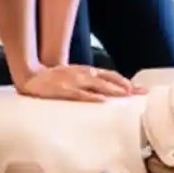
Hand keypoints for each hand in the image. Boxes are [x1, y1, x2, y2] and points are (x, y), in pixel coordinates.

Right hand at [17, 64, 141, 102]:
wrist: (32, 76)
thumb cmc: (56, 79)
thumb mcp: (76, 76)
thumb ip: (91, 82)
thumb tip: (108, 92)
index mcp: (87, 71)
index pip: (112, 76)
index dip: (126, 82)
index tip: (141, 90)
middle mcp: (84, 74)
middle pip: (109, 79)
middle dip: (126, 86)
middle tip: (140, 94)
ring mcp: (74, 81)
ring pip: (97, 85)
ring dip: (112, 90)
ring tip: (126, 95)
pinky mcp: (63, 89)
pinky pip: (79, 94)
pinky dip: (91, 97)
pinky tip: (101, 101)